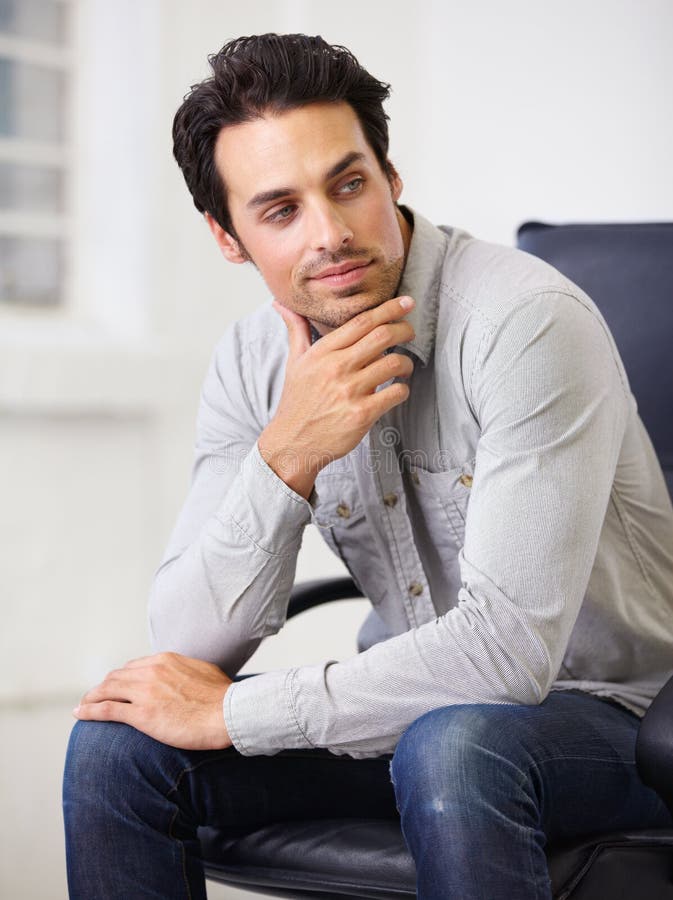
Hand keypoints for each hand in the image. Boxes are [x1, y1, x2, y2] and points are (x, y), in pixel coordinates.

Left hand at [73, 652, 232, 750]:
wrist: (229, 712)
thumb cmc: (223, 697)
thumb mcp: (203, 672)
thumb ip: (187, 671)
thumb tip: (188, 676)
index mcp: (166, 660)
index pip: (135, 666)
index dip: (122, 678)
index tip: (117, 686)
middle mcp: (151, 671)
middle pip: (117, 677)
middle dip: (104, 686)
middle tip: (95, 696)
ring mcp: (144, 692)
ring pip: (107, 690)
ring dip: (91, 697)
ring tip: (83, 705)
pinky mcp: (141, 714)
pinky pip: (106, 710)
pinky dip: (89, 710)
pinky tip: (80, 714)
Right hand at [259, 295, 414, 496]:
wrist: (293, 442)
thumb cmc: (297, 402)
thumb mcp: (294, 363)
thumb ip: (296, 331)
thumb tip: (281, 305)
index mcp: (323, 352)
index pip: (361, 321)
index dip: (389, 309)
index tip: (406, 303)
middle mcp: (336, 368)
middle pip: (382, 336)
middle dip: (404, 330)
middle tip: (410, 333)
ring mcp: (350, 391)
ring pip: (394, 363)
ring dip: (406, 363)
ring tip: (404, 367)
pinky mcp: (362, 414)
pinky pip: (396, 393)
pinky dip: (403, 390)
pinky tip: (397, 391)